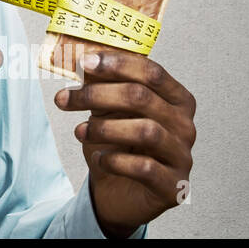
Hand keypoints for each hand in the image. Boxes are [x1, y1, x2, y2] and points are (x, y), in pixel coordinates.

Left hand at [56, 51, 196, 236]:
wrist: (119, 192)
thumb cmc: (118, 145)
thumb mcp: (107, 109)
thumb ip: (98, 83)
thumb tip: (73, 55)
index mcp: (176, 99)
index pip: (151, 72)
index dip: (117, 64)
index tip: (83, 62)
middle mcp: (185, 125)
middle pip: (142, 97)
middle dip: (96, 94)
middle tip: (64, 99)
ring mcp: (182, 156)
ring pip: (146, 131)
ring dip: (103, 128)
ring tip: (79, 131)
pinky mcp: (173, 186)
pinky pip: (144, 167)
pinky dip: (115, 160)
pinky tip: (100, 158)